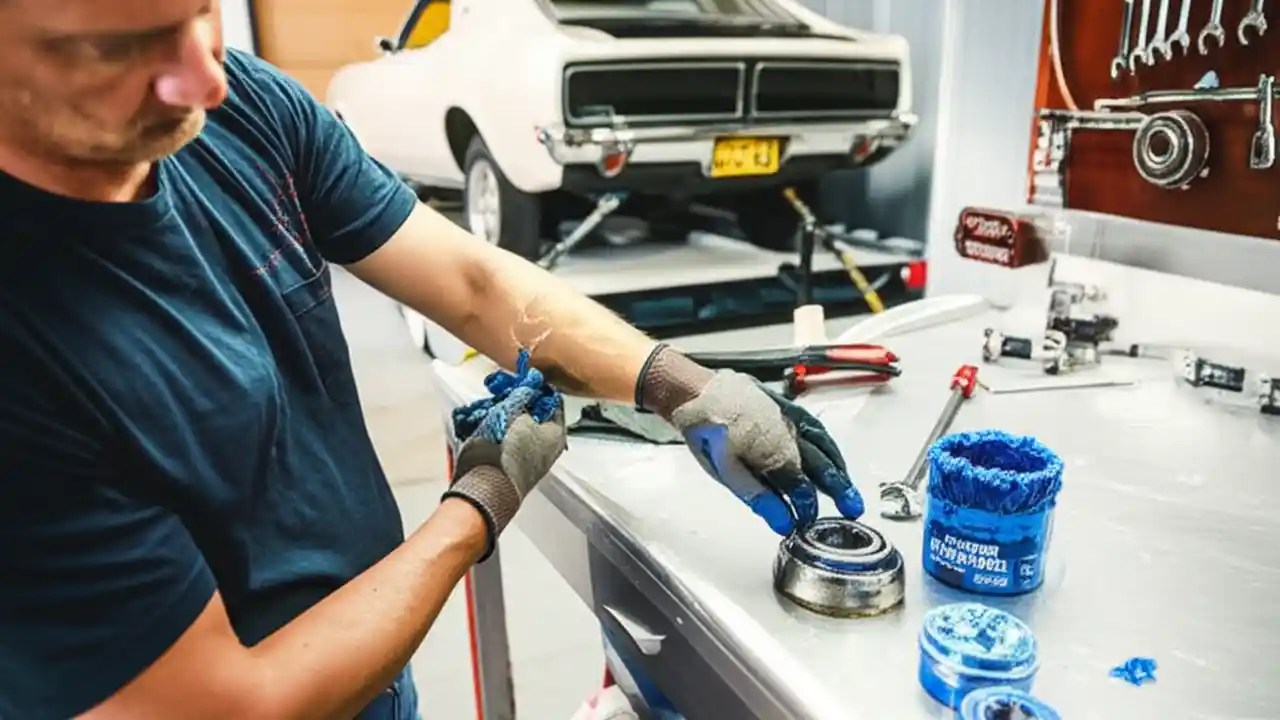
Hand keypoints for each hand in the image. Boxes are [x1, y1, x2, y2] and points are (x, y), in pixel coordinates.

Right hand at [445, 388, 566, 558]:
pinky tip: (475, 424)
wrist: (482, 489)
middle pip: (532, 412)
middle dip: (512, 401)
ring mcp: (527, 457)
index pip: (552, 401)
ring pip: (513, 424)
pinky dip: (489, 428)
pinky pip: (501, 438)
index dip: (536, 387)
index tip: (520, 379)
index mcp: (556, 434)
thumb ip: (524, 393)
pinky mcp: (508, 464)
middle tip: (497, 393)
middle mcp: (546, 448)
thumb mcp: (514, 412)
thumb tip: (532, 382)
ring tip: (483, 411)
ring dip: (497, 414)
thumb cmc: (502, 452)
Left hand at [637, 345, 862, 535]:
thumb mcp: (727, 472)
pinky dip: (828, 444)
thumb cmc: (708, 432)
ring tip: (847, 485)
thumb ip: (759, 498)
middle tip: (853, 509)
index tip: (808, 523)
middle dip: (839, 490)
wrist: (698, 391)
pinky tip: (830, 452)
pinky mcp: (787, 406)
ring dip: (838, 467)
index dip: (807, 508)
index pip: (801, 489)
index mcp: (774, 455)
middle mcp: (789, 436)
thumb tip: (784, 522)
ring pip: (823, 446)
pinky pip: (816, 428)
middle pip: (821, 467)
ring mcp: (790, 419)